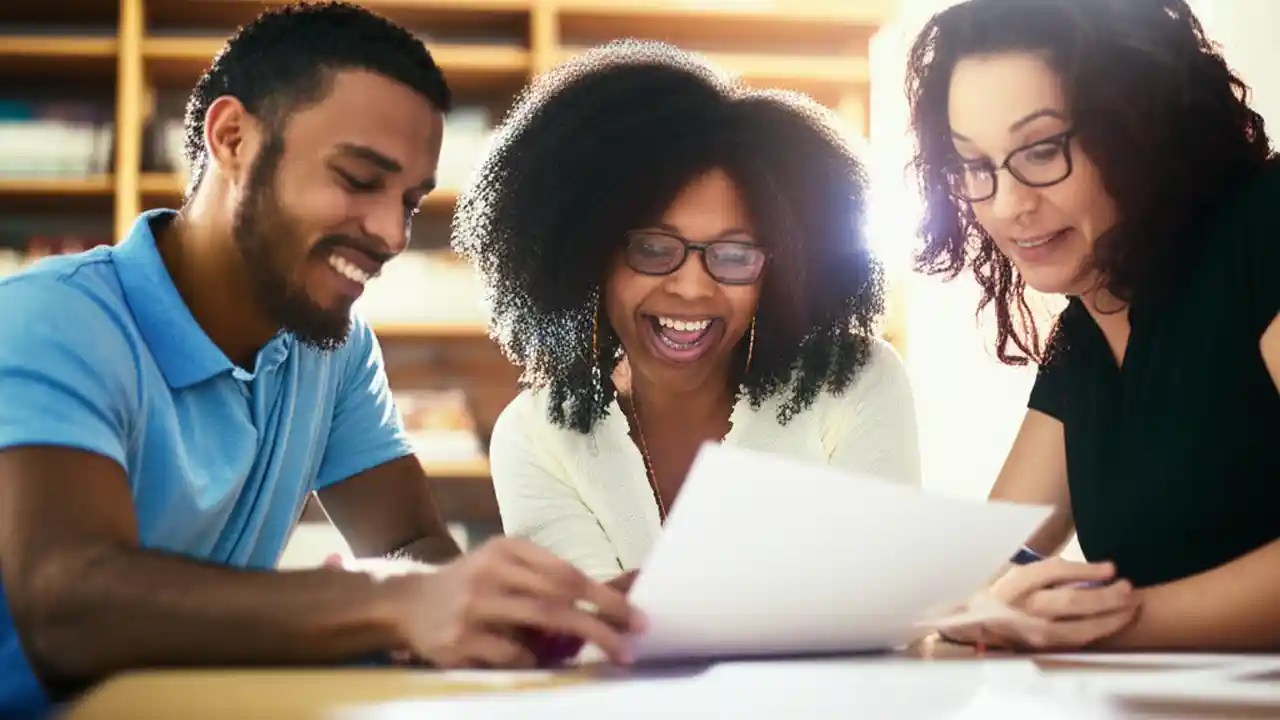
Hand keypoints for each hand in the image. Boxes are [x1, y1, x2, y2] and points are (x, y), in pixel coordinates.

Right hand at [387, 537, 642, 668]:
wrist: (407, 602)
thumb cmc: (474, 585)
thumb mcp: (505, 565)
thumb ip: (548, 578)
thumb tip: (612, 596)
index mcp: (507, 549)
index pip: (566, 571)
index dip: (605, 595)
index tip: (635, 614)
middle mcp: (490, 572)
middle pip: (558, 597)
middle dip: (602, 620)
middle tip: (632, 641)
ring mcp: (473, 606)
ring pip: (539, 622)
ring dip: (581, 640)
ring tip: (610, 654)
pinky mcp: (458, 640)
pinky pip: (511, 655)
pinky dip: (534, 661)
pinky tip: (539, 662)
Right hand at [943, 558, 1139, 650]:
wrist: (975, 623)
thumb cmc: (1002, 592)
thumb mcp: (1021, 571)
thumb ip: (1055, 570)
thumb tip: (1101, 571)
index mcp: (1017, 582)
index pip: (1056, 572)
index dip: (1088, 569)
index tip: (1112, 568)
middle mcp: (1025, 607)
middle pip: (1073, 601)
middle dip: (1107, 595)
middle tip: (1129, 589)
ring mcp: (1034, 631)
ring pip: (1080, 627)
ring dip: (1111, 618)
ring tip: (1130, 607)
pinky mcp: (1042, 647)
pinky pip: (1076, 641)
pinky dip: (1098, 632)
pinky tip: (1112, 622)